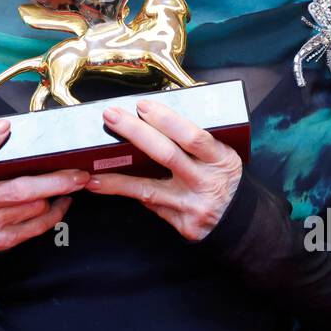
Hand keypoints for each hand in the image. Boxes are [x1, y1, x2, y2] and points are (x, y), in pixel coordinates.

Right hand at [0, 118, 90, 251]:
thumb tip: (11, 128)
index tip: (5, 126)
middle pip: (17, 190)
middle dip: (53, 181)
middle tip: (78, 173)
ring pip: (33, 207)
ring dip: (56, 195)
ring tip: (71, 183)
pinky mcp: (0, 240)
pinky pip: (36, 226)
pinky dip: (55, 212)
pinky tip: (62, 200)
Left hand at [85, 98, 242, 241]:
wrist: (239, 221)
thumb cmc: (223, 179)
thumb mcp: (222, 155)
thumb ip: (196, 138)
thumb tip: (159, 111)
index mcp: (220, 159)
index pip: (193, 136)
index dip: (167, 120)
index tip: (143, 105)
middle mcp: (206, 182)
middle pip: (167, 155)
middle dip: (135, 132)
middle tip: (112, 116)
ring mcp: (193, 205)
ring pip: (149, 188)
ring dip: (117, 178)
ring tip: (91, 169)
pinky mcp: (182, 224)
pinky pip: (150, 204)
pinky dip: (124, 193)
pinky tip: (102, 185)